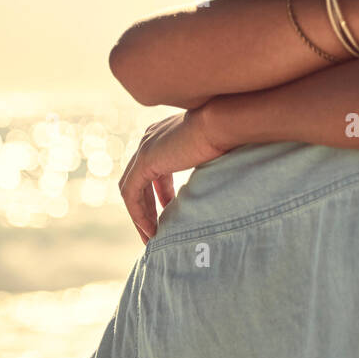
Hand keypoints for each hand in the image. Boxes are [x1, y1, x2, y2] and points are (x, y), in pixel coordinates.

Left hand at [118, 107, 225, 242]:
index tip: (170, 212)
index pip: (153, 169)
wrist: (224, 121)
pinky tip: (151, 229)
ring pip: (131, 189)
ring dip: (140, 214)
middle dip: (147, 207)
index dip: (160, 194)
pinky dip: (139, 213)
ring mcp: (145, 148)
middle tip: (156, 230)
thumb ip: (203, 163)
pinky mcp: (145, 160)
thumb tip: (216, 181)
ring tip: (152, 236)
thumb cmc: (228, 134)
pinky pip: (132, 193)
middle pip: (138, 180)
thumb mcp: (211, 151)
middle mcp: (150, 138)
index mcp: (164, 134)